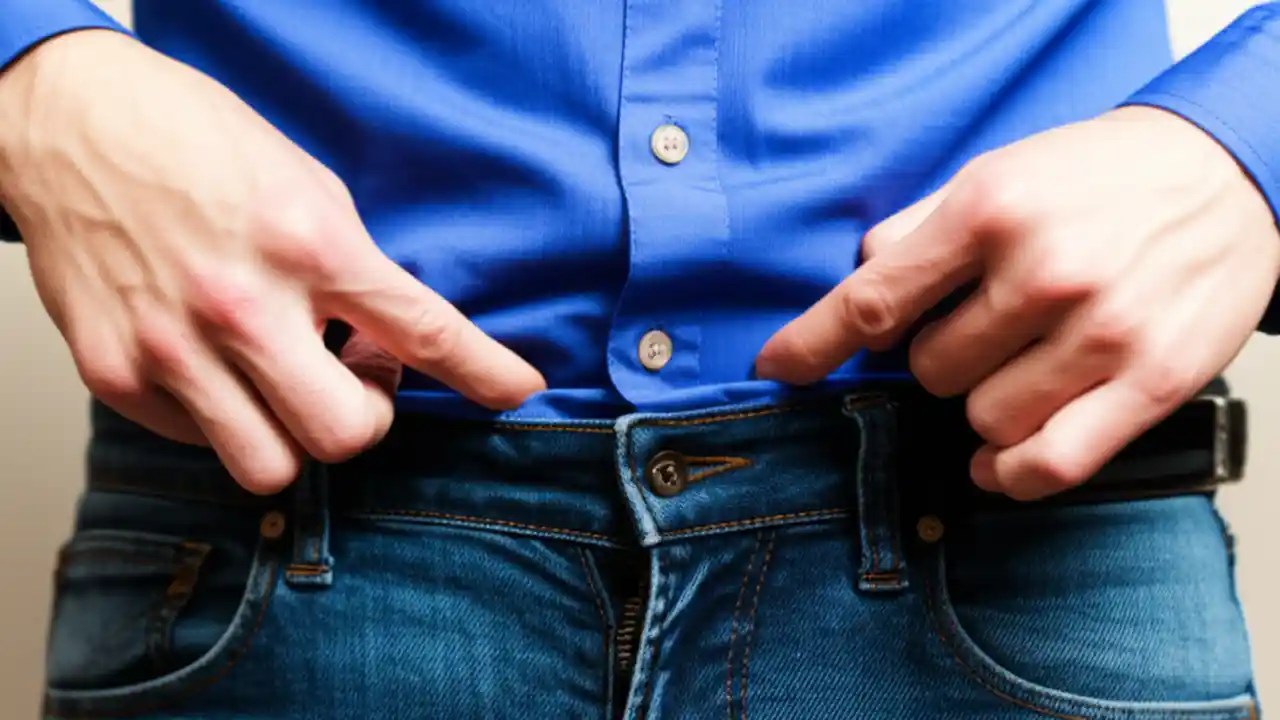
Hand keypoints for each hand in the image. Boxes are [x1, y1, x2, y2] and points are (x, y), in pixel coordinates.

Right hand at [0, 31, 544, 492]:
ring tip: (282, 378)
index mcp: (307, 243)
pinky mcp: (115, 373)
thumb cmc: (192, 141)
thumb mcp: (305, 183)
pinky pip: (201, 441)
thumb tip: (389, 339)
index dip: (484, 373)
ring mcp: (172, 347)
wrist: (68, 123)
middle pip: (346, 434)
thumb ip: (351, 268)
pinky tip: (218, 364)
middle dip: (368, 418)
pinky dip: (226, 417)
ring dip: (294, 433)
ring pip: (270, 466)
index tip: (515, 390)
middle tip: (357, 379)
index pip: (424, 333)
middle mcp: (241, 305)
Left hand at [756, 106, 1279, 499]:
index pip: (874, 301)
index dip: (813, 343)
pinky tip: (997, 459)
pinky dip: (1009, 473)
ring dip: (981, 403)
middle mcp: (1044, 274)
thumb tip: (855, 282)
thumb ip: (918, 230)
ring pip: (981, 420)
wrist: (1229, 173)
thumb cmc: (1100, 178)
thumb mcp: (997, 172)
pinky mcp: (1150, 382)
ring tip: (1018, 361)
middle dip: (938, 357)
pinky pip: (1048, 463)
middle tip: (981, 325)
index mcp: (991, 212)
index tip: (778, 367)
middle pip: (928, 371)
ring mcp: (1101, 333)